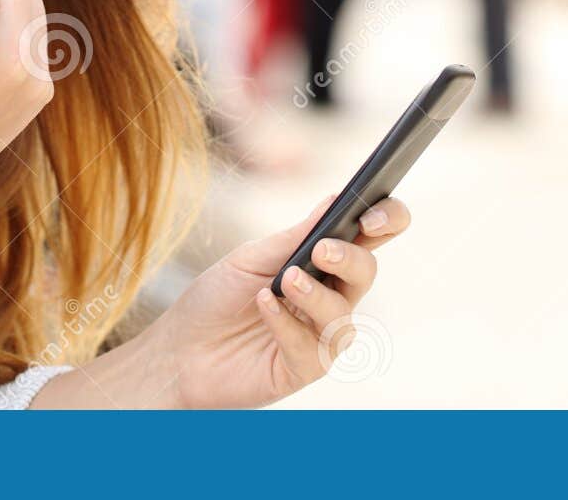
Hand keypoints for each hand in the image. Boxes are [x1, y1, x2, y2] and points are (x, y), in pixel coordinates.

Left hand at [148, 194, 411, 408]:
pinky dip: (286, 324)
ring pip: (342, 316)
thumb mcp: (250, 258)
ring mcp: (320, 335)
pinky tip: (263, 306)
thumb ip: (294, 237)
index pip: (372, 235)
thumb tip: (336, 198)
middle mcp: (330, 296)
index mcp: (323, 260)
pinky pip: (311, 349)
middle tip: (323, 250)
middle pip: (366, 271)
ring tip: (285, 281)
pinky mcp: (304, 368)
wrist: (180, 348)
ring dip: (315, 295)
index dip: (387, 220)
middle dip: (352, 258)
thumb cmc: (217, 298)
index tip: (370, 215)